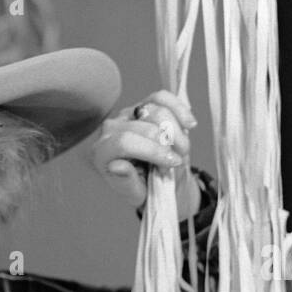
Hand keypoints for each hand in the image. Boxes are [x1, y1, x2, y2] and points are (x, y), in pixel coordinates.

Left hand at [91, 90, 199, 217]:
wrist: (153, 178)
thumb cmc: (141, 187)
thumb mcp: (134, 193)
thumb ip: (125, 181)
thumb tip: (117, 166)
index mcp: (102, 152)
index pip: (124, 143)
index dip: (153, 151)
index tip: (172, 163)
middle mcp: (110, 129)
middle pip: (145, 127)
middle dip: (168, 145)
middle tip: (178, 162)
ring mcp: (127, 114)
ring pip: (156, 110)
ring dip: (176, 131)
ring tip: (183, 149)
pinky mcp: (143, 104)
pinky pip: (162, 98)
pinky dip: (180, 109)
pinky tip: (189, 125)